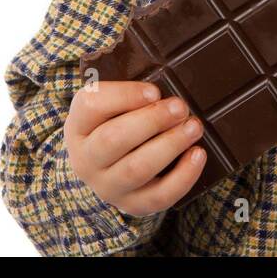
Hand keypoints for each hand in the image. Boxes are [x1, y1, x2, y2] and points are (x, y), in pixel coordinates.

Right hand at [65, 80, 205, 215]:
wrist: (106, 168)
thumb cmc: (115, 123)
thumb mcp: (109, 102)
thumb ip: (123, 85)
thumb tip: (145, 74)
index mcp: (78, 125)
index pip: (91, 105)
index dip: (125, 96)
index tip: (154, 91)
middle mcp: (86, 159)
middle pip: (114, 139)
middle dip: (152, 120)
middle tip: (181, 107)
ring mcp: (108, 186)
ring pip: (137, 169)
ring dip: (170, 145)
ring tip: (194, 127)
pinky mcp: (133, 204)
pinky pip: (159, 196)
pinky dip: (183, 176)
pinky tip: (198, 154)